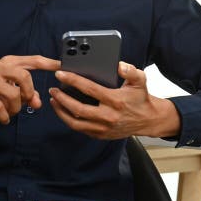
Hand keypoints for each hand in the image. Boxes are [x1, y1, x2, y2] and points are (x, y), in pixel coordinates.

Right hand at [0, 55, 59, 124]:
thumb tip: (38, 103)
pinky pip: (0, 107)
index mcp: (7, 62)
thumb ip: (25, 94)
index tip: (62, 65)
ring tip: (10, 112)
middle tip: (25, 103)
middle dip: (28, 93)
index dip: (48, 63)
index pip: (32, 60)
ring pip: (14, 94)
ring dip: (15, 108)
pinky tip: (3, 119)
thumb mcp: (7, 90)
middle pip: (25, 78)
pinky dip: (5, 116)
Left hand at [48, 61, 181, 139]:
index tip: (61, 74)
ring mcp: (103, 128)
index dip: (73, 81)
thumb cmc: (141, 98)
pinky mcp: (101, 135)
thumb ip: (130, 71)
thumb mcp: (140, 80)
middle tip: (53, 89)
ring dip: (62, 111)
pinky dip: (69, 120)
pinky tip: (64, 111)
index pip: (90, 89)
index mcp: (115, 101)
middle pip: (78, 108)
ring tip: (54, 101)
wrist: (147, 120)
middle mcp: (108, 116)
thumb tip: (119, 66)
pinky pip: (80, 129)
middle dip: (62, 98)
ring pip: (76, 122)